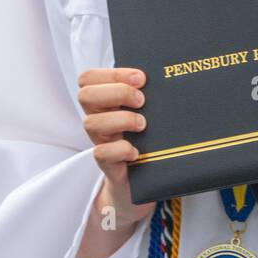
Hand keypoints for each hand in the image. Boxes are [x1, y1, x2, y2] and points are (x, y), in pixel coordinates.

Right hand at [77, 67, 154, 228]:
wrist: (141, 185)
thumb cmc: (147, 142)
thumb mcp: (146, 114)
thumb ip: (147, 95)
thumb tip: (171, 72)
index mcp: (105, 103)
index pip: (88, 78)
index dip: (111, 73)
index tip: (141, 77)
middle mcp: (98, 120)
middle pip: (85, 95)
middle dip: (116, 92)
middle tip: (141, 99)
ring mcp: (101, 142)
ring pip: (91, 123)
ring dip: (121, 119)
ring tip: (143, 125)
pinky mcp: (108, 165)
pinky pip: (101, 153)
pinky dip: (120, 149)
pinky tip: (137, 151)